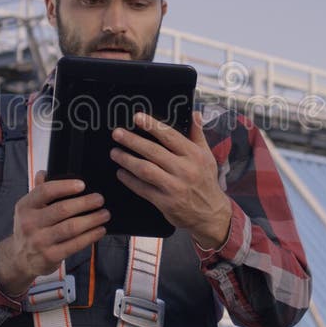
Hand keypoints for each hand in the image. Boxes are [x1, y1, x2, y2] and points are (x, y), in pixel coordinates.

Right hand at [0, 171, 108, 296]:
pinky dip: (90, 236)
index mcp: (25, 206)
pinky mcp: (50, 256)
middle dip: (85, 203)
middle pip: (62, 209)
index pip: (45, 191)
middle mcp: (30, 223)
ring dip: (92, 219)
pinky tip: (100, 230)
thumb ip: (38, 190)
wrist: (20, 258)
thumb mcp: (28, 208)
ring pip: (71, 227)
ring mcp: (40, 241)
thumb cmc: (30, 228)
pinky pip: (75, 244)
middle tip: (99, 199)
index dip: (65, 186)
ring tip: (104, 214)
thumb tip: (45, 172)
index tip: (82, 184)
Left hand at [110, 111, 230, 248]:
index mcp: (194, 155)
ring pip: (145, 170)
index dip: (152, 126)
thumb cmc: (206, 181)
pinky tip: (121, 173)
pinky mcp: (165, 202)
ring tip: (114, 152)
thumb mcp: (207, 156)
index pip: (170, 136)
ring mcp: (174, 187)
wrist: (211, 213)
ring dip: (127, 160)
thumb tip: (194, 113)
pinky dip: (130, 180)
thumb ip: (198, 134)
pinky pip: (143, 189)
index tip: (137, 117)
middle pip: (153, 151)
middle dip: (132, 141)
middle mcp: (184, 169)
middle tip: (117, 133)